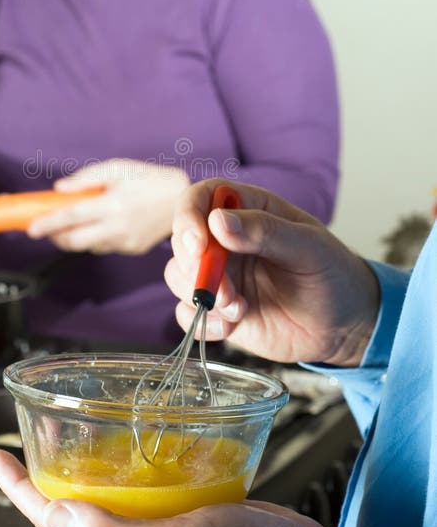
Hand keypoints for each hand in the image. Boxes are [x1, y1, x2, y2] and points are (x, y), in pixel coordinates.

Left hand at [0, 449, 324, 526]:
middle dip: (48, 465)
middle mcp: (136, 526)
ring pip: (114, 478)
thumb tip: (63, 514)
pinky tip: (144, 425)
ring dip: (90, 452)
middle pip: (77, 494)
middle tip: (31, 430)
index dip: (18, 488)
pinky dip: (139, 447)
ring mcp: (162, 511)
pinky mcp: (191, 496)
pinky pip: (152, 470)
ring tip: (78, 420)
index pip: (53, 514)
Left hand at [27, 160, 188, 254]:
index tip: (30, 228)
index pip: (72, 216)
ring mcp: (125, 241)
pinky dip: (94, 238)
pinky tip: (99, 225)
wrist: (182, 199)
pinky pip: (104, 247)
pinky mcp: (132, 249)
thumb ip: (87, 178)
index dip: (48, 223)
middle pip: (75, 240)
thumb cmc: (148, 178)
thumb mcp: (119, 168)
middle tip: (45, 228)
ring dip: (73, 237)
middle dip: (55, 237)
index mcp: (113, 204)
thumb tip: (60, 188)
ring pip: (88, 246)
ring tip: (72, 222)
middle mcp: (118, 227)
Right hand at [165, 179, 379, 366]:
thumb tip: (218, 222)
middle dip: (195, 267)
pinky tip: (230, 328)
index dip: (189, 216)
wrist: (346, 327)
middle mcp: (226, 240)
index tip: (198, 244)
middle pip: (183, 240)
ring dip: (201, 296)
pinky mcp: (219, 310)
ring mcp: (221, 275)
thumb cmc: (334, 275)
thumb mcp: (309, 247)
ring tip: (238, 309)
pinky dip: (201, 323)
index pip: (201, 198)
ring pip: (179, 276)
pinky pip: (188, 314)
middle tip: (225, 291)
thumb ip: (265, 231)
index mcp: (249, 209)